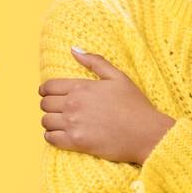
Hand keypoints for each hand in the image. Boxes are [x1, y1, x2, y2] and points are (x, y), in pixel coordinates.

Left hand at [39, 48, 174, 163]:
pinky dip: (52, 136)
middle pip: (45, 104)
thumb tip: (74, 50)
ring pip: (45, 121)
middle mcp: (74, 104)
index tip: (49, 94)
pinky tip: (62, 135)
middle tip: (59, 109)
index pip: (49, 87)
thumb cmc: (135, 105)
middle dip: (49, 105)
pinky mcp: (76, 142)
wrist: (147, 134)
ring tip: (61, 123)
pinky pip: (50, 138)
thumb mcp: (118, 77)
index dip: (45, 90)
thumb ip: (95, 61)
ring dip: (50, 121)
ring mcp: (73, 124)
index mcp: (82, 87)